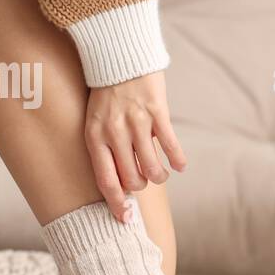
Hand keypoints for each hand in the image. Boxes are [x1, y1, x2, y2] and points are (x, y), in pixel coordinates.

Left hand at [84, 72, 186, 221]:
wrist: (118, 54)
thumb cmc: (106, 93)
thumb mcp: (94, 121)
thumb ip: (105, 148)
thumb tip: (120, 182)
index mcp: (94, 137)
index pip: (106, 181)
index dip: (117, 205)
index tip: (126, 220)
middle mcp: (113, 132)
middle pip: (133, 179)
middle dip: (142, 185)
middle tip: (146, 178)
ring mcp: (136, 122)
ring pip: (153, 167)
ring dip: (160, 175)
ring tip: (162, 173)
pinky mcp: (157, 112)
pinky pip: (171, 146)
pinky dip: (178, 160)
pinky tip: (180, 165)